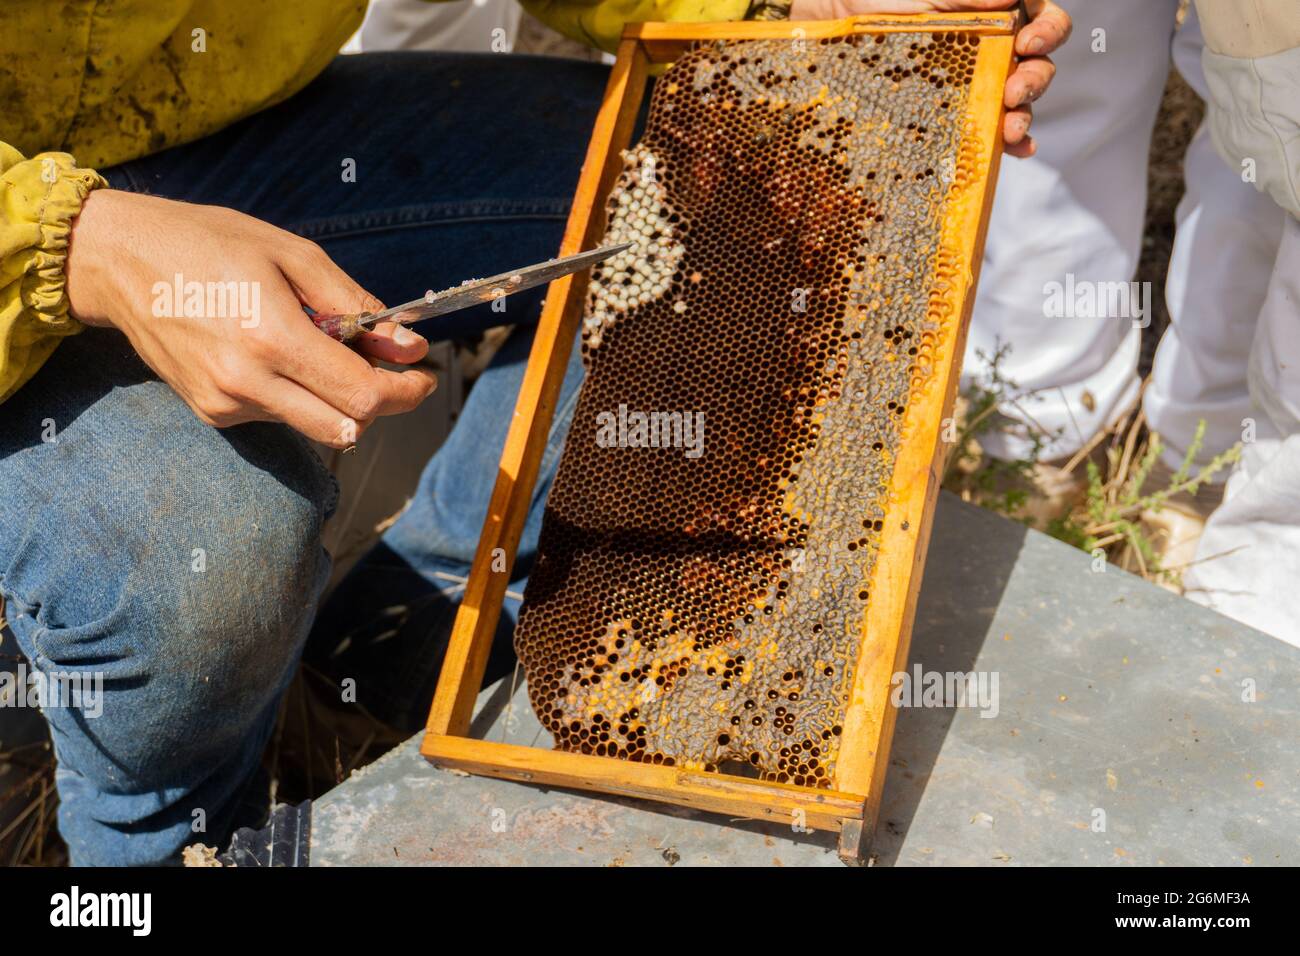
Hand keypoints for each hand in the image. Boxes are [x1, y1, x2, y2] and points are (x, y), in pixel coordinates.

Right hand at [66, 189, 435, 447]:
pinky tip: (283, 355)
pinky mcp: (211, 413)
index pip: (363, 396)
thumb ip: (355, 304)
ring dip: (340, 398)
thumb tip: (407, 344)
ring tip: (328, 347)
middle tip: (396, 374)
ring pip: (316, 425)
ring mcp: (225, 404)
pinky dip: (301, 395)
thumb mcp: (292, 254)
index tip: (424, 377)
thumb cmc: (207, 243)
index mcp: (271, 338)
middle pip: (346, 427)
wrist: (118, 261)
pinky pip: (280, 417)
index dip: (406, 392)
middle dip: (384, 405)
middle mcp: (247, 383)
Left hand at [786, 0, 1070, 157]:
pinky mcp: (949, 118)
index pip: (1041, 18)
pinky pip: (985, 135)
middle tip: (1015, 91)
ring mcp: (972, 86)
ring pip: (1016, 103)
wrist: (829, 31)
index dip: (1048, 30)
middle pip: (1036, 66)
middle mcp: (991, 49)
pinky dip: (1005, 145)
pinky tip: (1013, 150)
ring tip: (1010, 127)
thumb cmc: (876, 2)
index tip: (1027, 41)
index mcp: (993, 13)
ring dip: (1023, 117)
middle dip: (1035, 80)